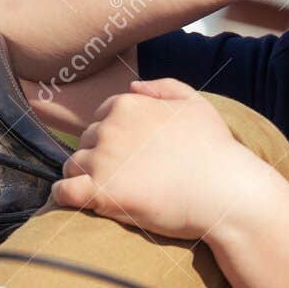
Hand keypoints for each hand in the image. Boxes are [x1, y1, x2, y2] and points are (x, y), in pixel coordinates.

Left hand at [52, 78, 257, 239]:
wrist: (225, 191)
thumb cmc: (215, 149)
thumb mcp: (196, 104)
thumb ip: (164, 87)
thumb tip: (132, 87)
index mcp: (127, 104)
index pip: (102, 118)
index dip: (115, 138)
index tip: (133, 156)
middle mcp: (109, 128)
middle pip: (87, 141)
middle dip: (101, 156)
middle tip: (129, 176)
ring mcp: (103, 160)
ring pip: (73, 165)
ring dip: (85, 177)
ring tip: (111, 191)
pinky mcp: (100, 192)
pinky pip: (64, 191)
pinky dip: (65, 196)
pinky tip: (78, 200)